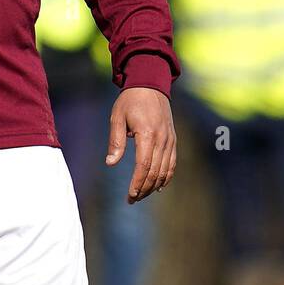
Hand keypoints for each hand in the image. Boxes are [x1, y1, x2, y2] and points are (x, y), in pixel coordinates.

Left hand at [106, 87, 176, 202]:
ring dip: (153, 186)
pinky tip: (157, 186)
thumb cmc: (130, 101)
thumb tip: (111, 163)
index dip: (137, 183)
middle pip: (155, 172)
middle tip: (132, 200)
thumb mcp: (117, 118)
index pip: (144, 165)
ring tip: (141, 195)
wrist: (150, 84)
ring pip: (165, 170)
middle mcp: (162, 139)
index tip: (130, 195)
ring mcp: (170, 140)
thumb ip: (116, 141)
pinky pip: (172, 163)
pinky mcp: (172, 139)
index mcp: (147, 134)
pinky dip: (166, 177)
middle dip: (144, 189)